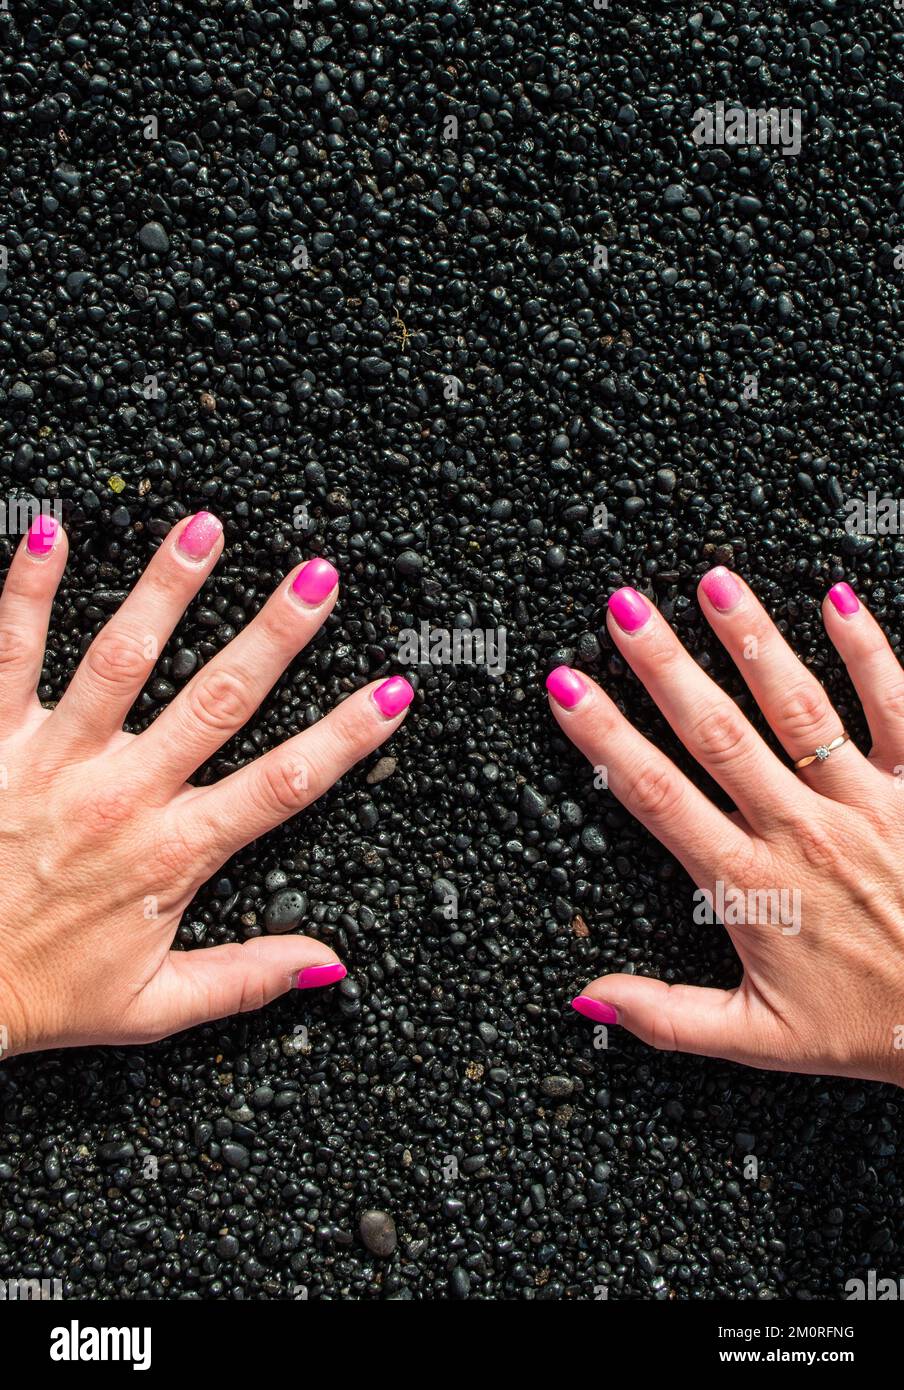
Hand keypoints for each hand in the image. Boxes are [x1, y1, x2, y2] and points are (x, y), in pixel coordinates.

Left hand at [0, 511, 413, 1056]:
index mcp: (173, 854)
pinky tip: (52, 534)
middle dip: (275, 634)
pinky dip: (28, 592)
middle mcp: (123, 796)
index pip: (281, 785)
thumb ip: (245, 979)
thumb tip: (329, 964)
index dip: (344, 738)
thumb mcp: (152, 1008)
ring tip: (205, 528)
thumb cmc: (38, 996)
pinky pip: (9, 654)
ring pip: (121, 659)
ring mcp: (56, 761)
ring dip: (167, 590)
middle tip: (317, 576)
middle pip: (217, 701)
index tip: (393, 692)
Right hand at [547, 569, 903, 1085]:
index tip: (567, 686)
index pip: (657, 795)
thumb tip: (585, 997)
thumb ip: (666, 1016)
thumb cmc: (872, 1029)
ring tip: (714, 583)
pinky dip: (870, 653)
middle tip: (623, 607)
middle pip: (718, 734)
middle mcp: (800, 831)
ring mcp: (865, 803)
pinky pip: (896, 708)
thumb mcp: (759, 1040)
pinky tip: (838, 599)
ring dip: (752, 642)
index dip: (605, 738)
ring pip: (798, 709)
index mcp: (750, 884)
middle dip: (665, 665)